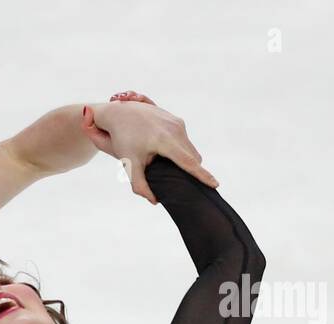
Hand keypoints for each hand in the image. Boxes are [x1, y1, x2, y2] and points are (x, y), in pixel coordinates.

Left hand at [80, 94, 217, 203]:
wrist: (118, 111)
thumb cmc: (122, 139)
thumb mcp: (128, 163)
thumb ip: (139, 185)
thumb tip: (154, 201)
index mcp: (166, 140)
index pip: (189, 162)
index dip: (202, 175)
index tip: (215, 185)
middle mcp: (175, 129)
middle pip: (192, 157)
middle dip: (193, 171)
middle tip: (187, 184)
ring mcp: (177, 122)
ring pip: (189, 148)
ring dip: (185, 160)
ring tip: (172, 170)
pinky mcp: (176, 119)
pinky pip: (184, 140)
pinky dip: (180, 150)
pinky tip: (167, 155)